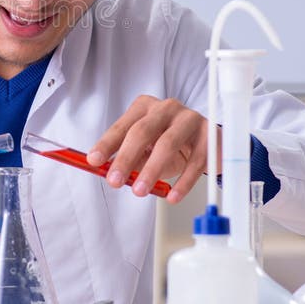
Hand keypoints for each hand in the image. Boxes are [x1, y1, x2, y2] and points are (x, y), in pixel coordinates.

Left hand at [86, 95, 219, 203]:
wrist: (210, 141)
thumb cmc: (172, 143)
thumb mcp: (148, 149)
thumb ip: (130, 158)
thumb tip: (110, 173)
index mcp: (145, 107)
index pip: (122, 126)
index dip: (107, 144)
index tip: (93, 161)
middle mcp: (166, 108)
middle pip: (142, 132)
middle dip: (126, 158)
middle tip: (115, 181)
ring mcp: (189, 119)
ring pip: (167, 144)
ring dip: (151, 170)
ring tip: (140, 191)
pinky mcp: (210, 135)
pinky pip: (195, 161)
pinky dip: (182, 182)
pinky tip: (172, 196)